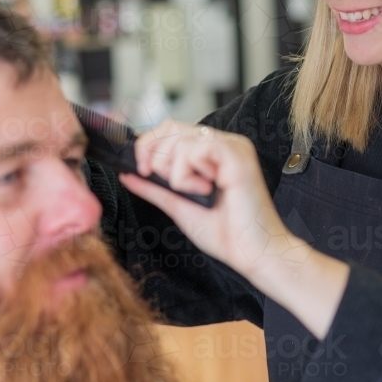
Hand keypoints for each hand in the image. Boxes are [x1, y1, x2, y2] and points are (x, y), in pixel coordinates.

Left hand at [119, 120, 349, 338]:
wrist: (253, 254)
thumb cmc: (226, 234)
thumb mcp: (179, 206)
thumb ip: (155, 188)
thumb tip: (128, 174)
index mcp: (213, 152)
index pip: (170, 128)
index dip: (148, 145)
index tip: (142, 171)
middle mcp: (224, 143)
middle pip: (170, 127)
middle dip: (157, 158)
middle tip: (172, 185)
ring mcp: (232, 146)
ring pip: (180, 139)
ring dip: (177, 173)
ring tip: (199, 192)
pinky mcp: (236, 154)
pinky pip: (195, 149)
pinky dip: (189, 174)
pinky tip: (207, 190)